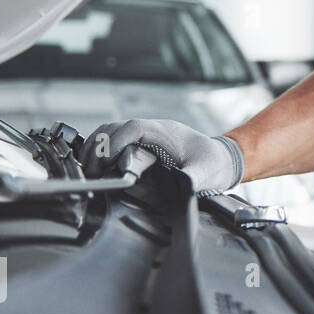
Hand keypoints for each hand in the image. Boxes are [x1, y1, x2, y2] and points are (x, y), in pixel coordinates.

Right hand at [78, 118, 244, 194]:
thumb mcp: (206, 173)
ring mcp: (146, 136)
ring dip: (96, 148)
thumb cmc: (215, 163)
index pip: (134, 128)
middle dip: (98, 147)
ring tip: (89, 171)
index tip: (106, 160)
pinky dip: (101, 151)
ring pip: (111, 132)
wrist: (223, 159)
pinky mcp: (142, 145)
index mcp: (166, 132)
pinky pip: (115, 141)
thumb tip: (181, 185)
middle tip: (90, 172)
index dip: (116, 141)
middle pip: (115, 128)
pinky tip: (97, 168)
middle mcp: (153, 130)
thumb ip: (193, 179)